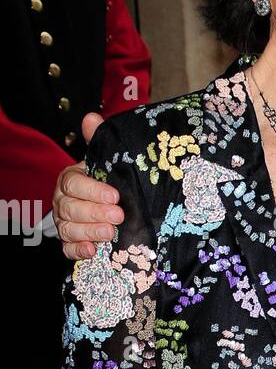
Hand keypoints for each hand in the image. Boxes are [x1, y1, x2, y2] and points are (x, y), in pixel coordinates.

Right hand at [54, 112, 124, 260]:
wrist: (108, 202)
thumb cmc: (105, 180)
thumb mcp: (105, 160)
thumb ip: (98, 140)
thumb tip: (92, 117)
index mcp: (70, 179)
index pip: (74, 183)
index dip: (93, 190)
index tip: (115, 195)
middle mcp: (64, 201)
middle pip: (71, 208)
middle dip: (95, 212)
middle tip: (118, 216)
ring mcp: (65, 223)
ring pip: (69, 229)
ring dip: (89, 232)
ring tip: (109, 233)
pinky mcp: (70, 242)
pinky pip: (67, 249)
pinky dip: (78, 251)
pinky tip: (92, 251)